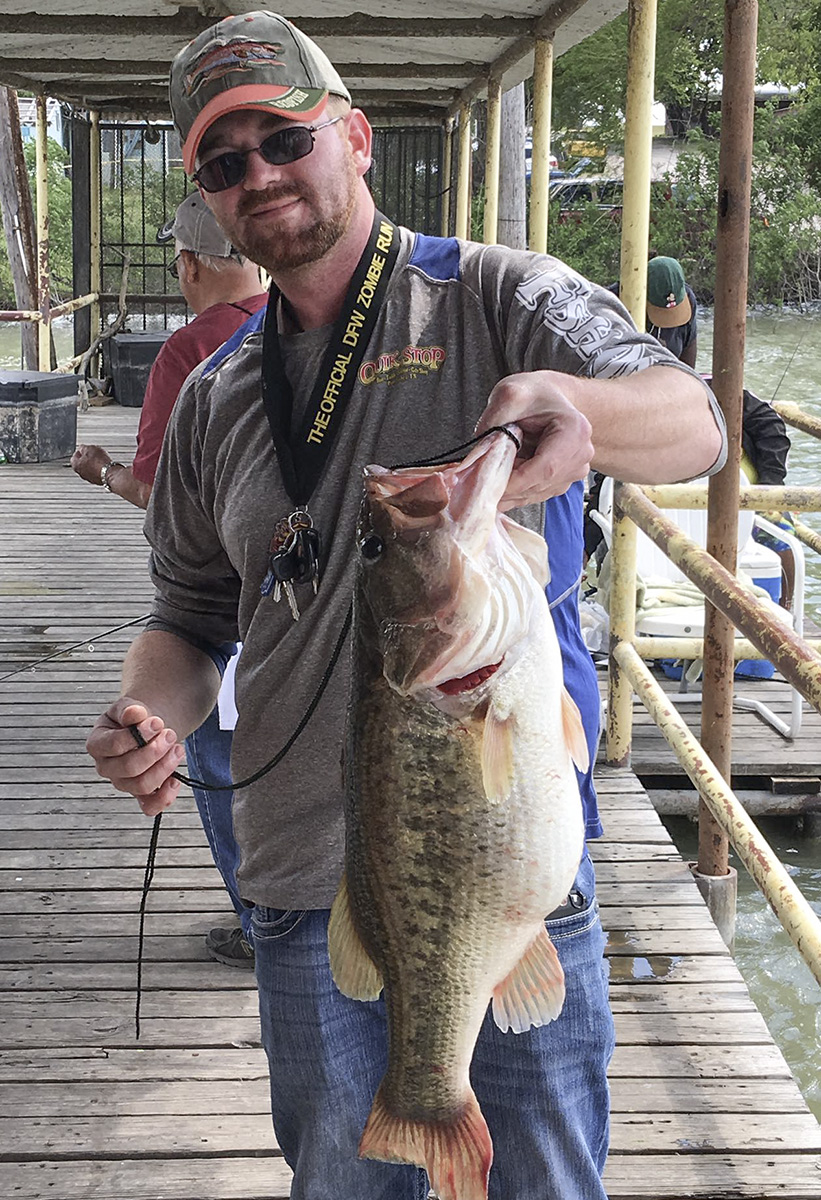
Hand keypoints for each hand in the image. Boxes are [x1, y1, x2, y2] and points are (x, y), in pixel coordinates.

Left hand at [71, 444, 109, 485]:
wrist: (110, 472)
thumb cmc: (99, 462)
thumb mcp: (89, 449)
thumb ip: (83, 448)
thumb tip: (82, 448)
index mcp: (76, 466)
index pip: (74, 457)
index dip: (80, 451)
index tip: (84, 449)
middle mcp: (81, 474)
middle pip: (82, 464)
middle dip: (87, 458)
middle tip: (93, 454)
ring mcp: (90, 478)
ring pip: (90, 469)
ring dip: (94, 464)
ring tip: (101, 459)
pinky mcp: (98, 481)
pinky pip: (98, 473)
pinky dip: (100, 469)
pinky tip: (105, 465)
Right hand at [86, 697, 184, 815]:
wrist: (146, 728)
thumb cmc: (134, 719)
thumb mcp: (128, 708)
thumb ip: (129, 709)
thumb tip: (136, 713)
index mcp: (97, 744)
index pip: (114, 745)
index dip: (139, 735)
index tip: (158, 722)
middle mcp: (106, 767)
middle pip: (129, 768)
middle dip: (155, 751)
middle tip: (170, 734)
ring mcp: (123, 783)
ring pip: (142, 786)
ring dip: (165, 767)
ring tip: (177, 748)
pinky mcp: (140, 795)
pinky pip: (150, 807)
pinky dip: (165, 797)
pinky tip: (175, 780)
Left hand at [476, 371, 592, 509]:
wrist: (550, 398)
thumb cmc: (536, 394)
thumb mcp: (511, 393)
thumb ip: (494, 418)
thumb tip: (479, 452)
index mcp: (574, 431)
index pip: (545, 469)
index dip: (515, 481)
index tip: (489, 481)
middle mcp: (580, 455)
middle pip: (539, 485)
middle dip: (508, 485)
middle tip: (484, 472)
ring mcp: (573, 471)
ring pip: (535, 494)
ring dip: (510, 488)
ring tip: (495, 467)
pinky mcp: (562, 481)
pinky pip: (535, 494)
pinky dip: (516, 490)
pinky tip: (505, 473)